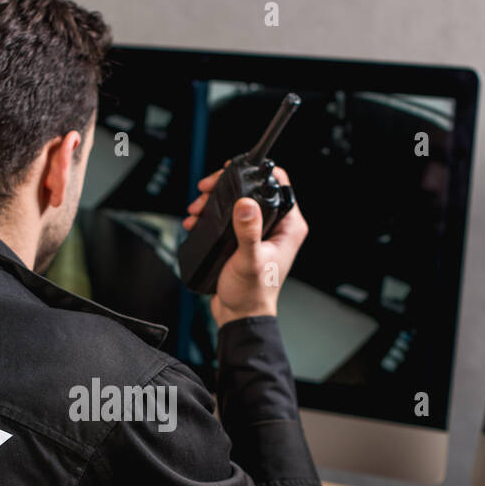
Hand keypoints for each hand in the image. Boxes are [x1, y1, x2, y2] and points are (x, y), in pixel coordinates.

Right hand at [182, 163, 307, 326]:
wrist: (238, 314)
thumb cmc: (251, 294)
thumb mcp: (249, 260)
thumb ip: (248, 231)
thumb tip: (246, 203)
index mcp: (288, 226)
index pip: (279, 184)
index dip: (256, 172)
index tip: (234, 171)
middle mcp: (277, 226)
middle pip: (253, 189)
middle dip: (226, 187)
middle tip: (207, 189)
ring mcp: (259, 232)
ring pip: (237, 202)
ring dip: (214, 202)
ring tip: (197, 208)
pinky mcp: (243, 239)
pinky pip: (228, 217)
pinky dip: (211, 215)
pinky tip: (196, 220)